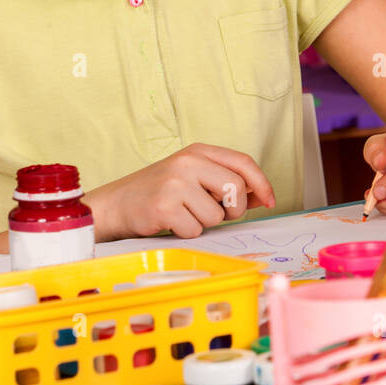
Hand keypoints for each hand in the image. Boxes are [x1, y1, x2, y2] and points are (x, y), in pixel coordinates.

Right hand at [87, 142, 275, 240]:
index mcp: (198, 151)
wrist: (116, 204)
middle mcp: (187, 162)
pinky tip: (171, 223)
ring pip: (217, 215)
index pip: (242, 162)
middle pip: (236, 189)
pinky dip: (187, 233)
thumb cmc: (159, 193)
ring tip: (184, 214)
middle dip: (233, 209)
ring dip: (204, 223)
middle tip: (214, 212)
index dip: (261, 183)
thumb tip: (262, 196)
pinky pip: (196, 229)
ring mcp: (175, 183)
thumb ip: (225, 184)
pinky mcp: (164, 206)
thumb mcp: (193, 178)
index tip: (269, 201)